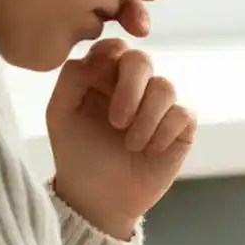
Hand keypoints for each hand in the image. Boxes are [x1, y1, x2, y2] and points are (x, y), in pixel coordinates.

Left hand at [46, 1, 194, 239]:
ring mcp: (159, 106)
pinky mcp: (181, 128)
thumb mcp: (61, 113)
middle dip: (131, 88)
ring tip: (131, 144)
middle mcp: (134, 86)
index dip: (112, 53)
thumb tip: (103, 55)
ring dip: (146, 118)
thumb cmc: (77, 154)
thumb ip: (73, 77)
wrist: (99, 197)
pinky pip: (183, 114)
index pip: (115, 47)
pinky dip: (165, 132)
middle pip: (142, 60)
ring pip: (165, 87)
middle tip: (117, 121)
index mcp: (104, 76)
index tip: (101, 75)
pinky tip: (149, 150)